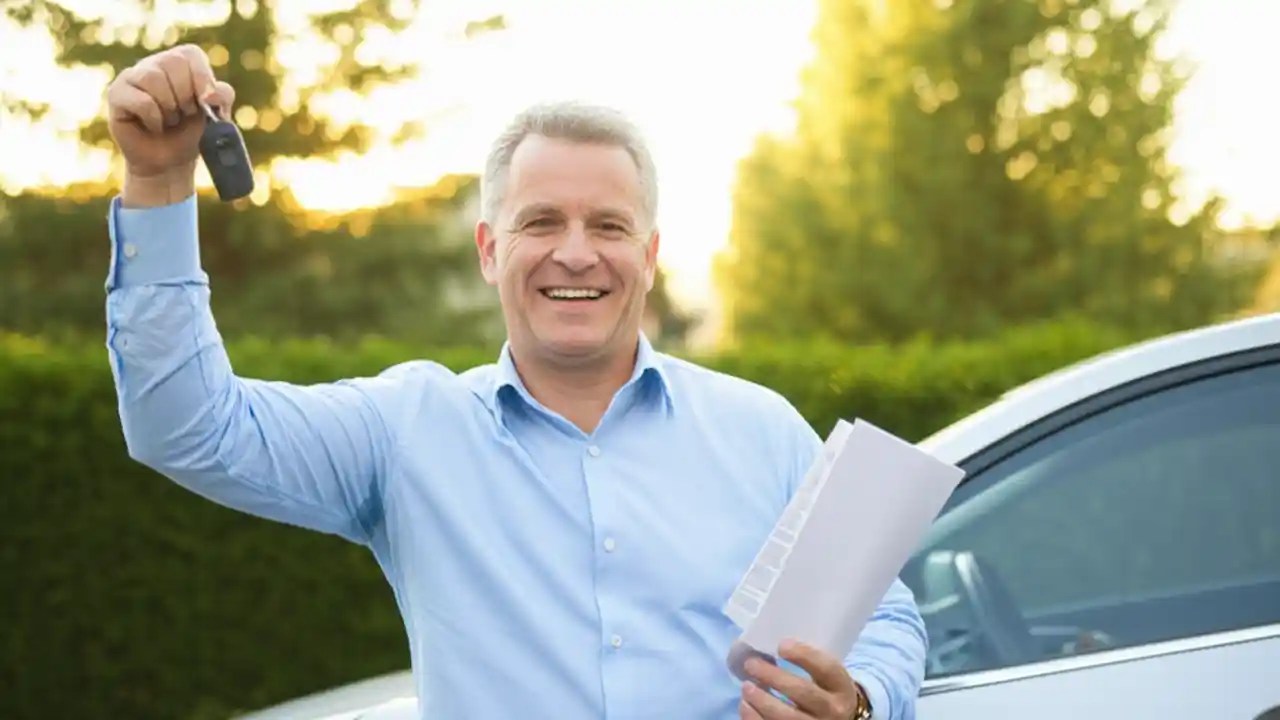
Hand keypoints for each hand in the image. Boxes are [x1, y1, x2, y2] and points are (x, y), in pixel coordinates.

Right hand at [105, 43, 235, 205]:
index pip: (191, 55)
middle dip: (186, 96)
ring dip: (169, 108)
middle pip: (173, 63)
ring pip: (154, 78)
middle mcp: (155, 64)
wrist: (169, 163)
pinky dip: (154, 119)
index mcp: (181, 63)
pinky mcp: (116, 93)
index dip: (202, 78)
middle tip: (183, 114)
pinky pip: (142, 100)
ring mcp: (133, 76)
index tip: (206, 102)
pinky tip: (153, 126)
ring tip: (168, 120)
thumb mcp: (217, 115)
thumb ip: (222, 97)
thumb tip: (211, 94)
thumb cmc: (191, 134)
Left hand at [739, 640, 866, 718]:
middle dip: (774, 677)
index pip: (826, 668)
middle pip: (803, 692)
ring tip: (746, 687)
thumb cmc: (825, 692)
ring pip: (788, 717)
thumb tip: (768, 648)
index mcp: (841, 687)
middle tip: (751, 664)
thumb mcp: (826, 677)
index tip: (781, 645)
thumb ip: (807, 663)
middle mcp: (833, 710)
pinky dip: (755, 718)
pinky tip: (745, 705)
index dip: (804, 655)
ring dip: (762, 700)